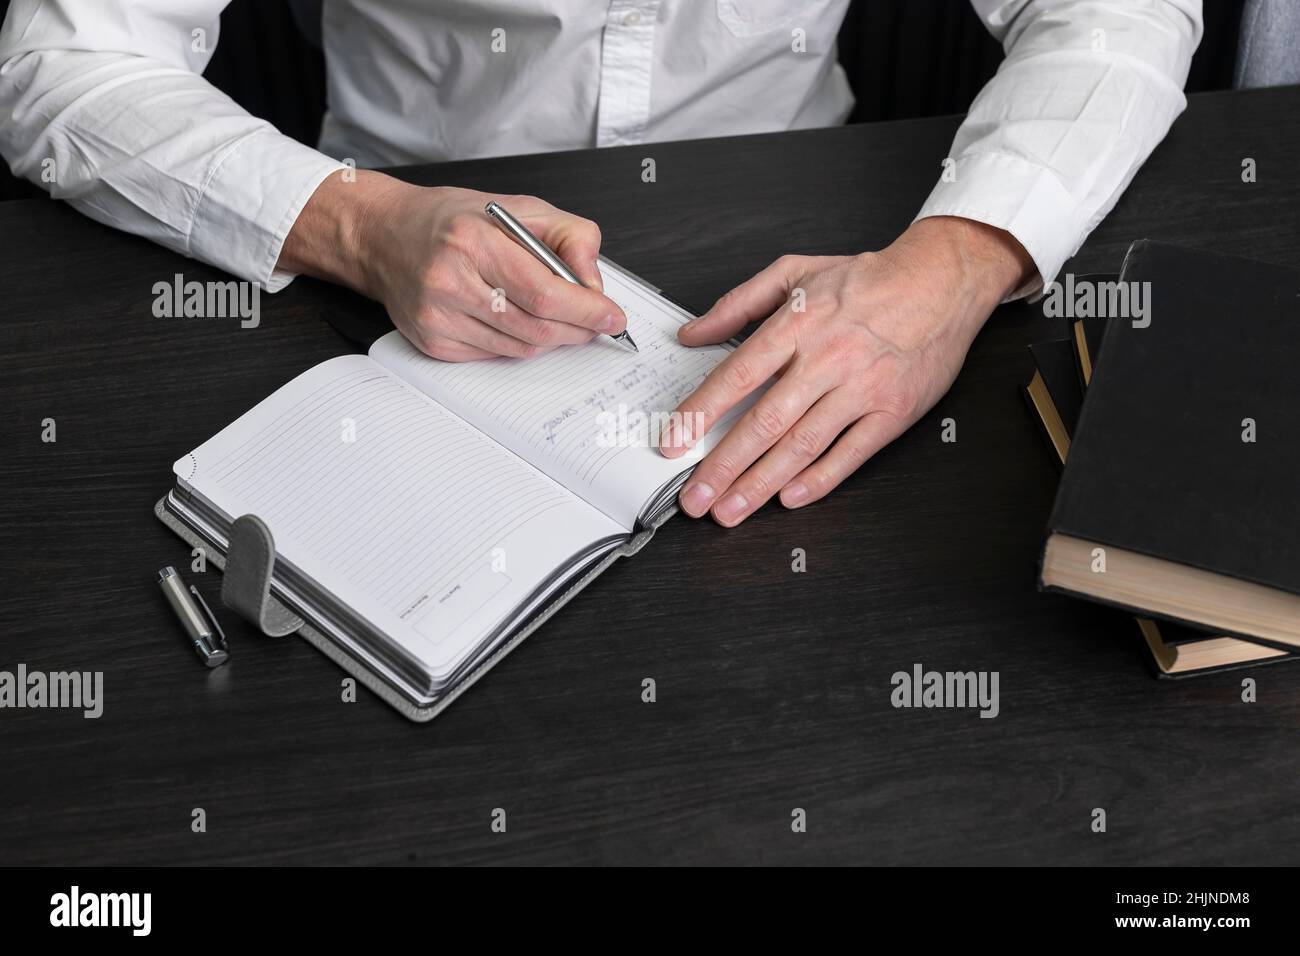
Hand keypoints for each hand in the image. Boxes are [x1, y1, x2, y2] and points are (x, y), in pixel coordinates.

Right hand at [279, 170, 626, 360]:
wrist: (386, 237)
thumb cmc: (452, 222)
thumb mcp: (519, 207)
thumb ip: (569, 237)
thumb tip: (594, 284)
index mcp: (473, 240)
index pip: (545, 292)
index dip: (587, 311)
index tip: (612, 317)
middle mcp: (450, 281)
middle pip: (536, 327)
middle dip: (577, 330)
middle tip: (596, 323)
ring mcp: (438, 317)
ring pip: (520, 347)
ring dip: (551, 339)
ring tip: (559, 319)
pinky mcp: (433, 343)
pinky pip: (495, 355)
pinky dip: (518, 343)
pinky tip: (516, 321)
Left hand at [659, 216, 1033, 524]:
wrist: (941, 279)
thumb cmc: (866, 279)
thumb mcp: (794, 273)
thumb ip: (737, 304)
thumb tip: (692, 334)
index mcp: (797, 325)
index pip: (736, 377)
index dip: (701, 414)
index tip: (674, 443)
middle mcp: (826, 359)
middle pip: (764, 422)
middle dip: (723, 466)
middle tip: (694, 498)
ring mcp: (861, 388)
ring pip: (802, 445)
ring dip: (761, 484)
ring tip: (730, 510)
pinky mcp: (892, 411)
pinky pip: (851, 453)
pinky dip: (819, 479)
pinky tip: (789, 498)